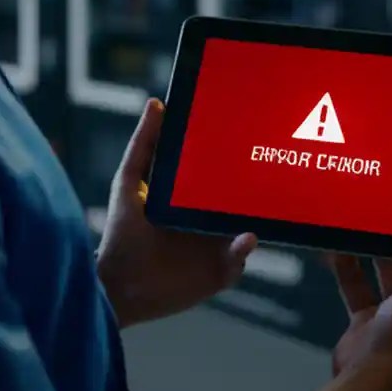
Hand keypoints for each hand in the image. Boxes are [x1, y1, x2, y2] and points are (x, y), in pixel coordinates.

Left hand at [96, 98, 257, 328]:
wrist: (118, 287)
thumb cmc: (121, 231)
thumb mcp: (129, 181)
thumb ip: (143, 145)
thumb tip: (156, 103)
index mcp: (192, 200)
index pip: (222, 177)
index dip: (236, 162)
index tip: (249, 139)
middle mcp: (208, 223)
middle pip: (242, 202)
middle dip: (257, 190)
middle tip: (272, 171)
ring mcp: (216, 249)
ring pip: (249, 230)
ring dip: (257, 220)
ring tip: (262, 208)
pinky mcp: (218, 274)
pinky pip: (241, 261)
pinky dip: (245, 251)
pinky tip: (246, 238)